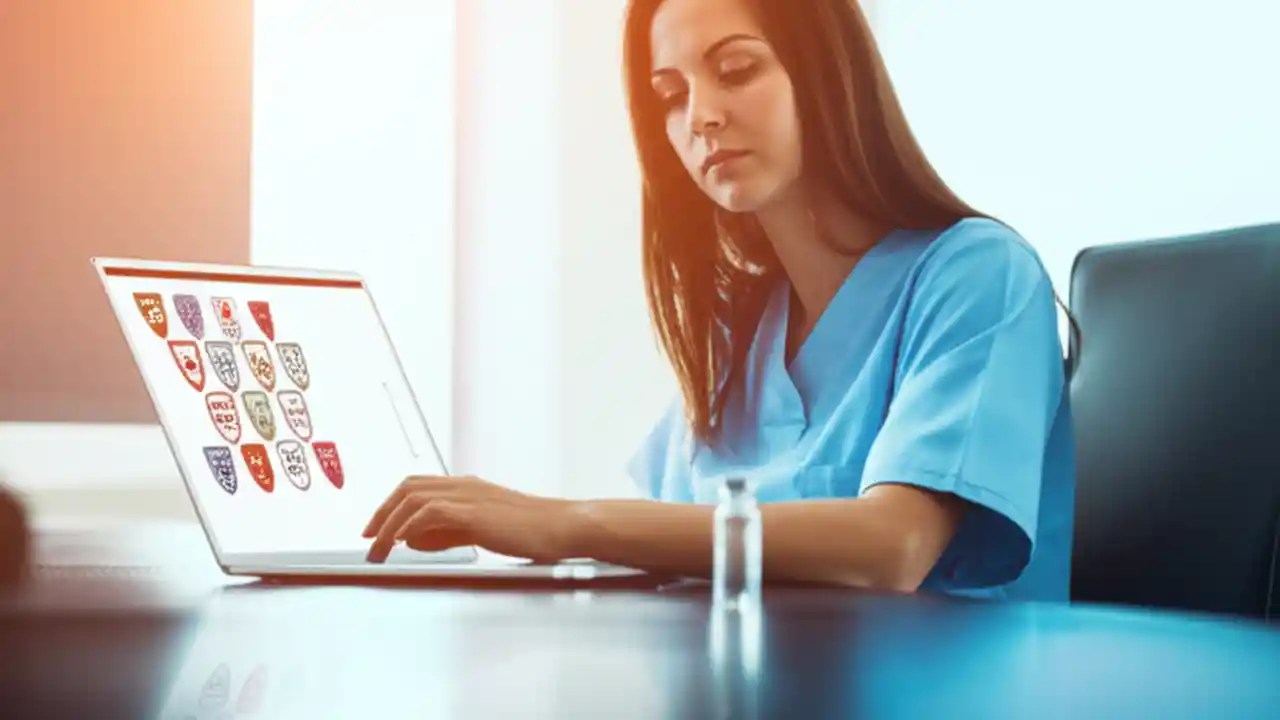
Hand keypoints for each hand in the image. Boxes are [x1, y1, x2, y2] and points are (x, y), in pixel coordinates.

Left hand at [362, 475, 578, 563]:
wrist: (562, 526)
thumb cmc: (530, 531)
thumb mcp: (481, 531)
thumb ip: (446, 533)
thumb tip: (413, 540)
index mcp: (466, 487)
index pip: (416, 487)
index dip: (389, 506)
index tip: (374, 529)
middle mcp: (464, 485)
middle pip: (407, 487)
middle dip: (380, 513)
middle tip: (367, 539)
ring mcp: (470, 495)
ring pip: (413, 498)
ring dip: (389, 524)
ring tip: (378, 549)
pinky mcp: (475, 511)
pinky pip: (431, 512)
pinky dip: (411, 525)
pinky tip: (402, 543)